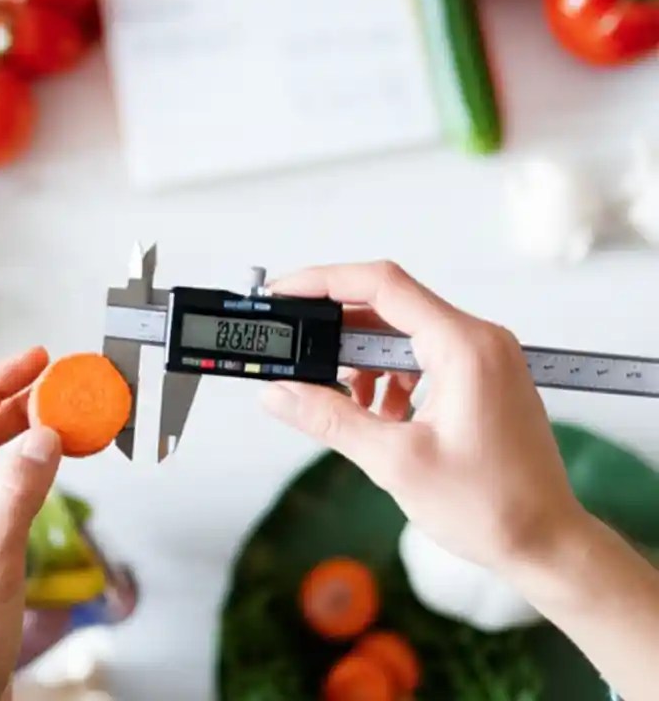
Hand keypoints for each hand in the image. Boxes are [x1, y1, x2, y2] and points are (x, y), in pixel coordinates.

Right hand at [259, 262, 585, 571]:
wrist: (545, 543)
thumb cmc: (494, 506)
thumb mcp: (395, 462)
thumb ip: (329, 418)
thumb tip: (280, 393)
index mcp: (465, 347)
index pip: (382, 285)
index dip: (323, 282)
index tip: (284, 294)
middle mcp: (479, 341)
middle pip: (388, 307)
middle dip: (336, 332)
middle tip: (296, 355)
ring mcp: (483, 358)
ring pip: (401, 335)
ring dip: (361, 363)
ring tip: (343, 403)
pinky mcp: (480, 378)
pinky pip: (420, 357)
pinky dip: (387, 378)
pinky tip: (377, 415)